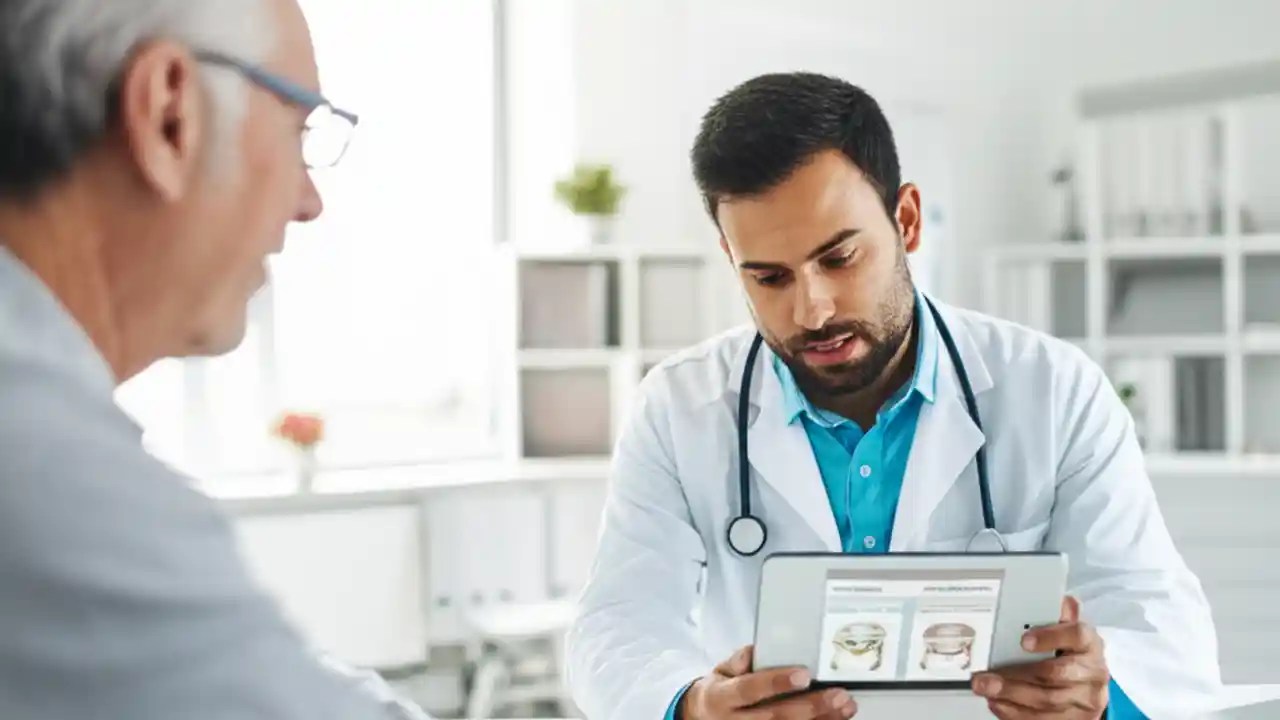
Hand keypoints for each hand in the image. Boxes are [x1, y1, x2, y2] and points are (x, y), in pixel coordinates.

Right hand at [680, 645, 856, 719]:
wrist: (701, 719)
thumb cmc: (720, 692)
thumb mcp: (720, 671)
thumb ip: (739, 661)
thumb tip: (757, 650)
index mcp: (722, 698)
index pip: (749, 690)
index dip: (776, 683)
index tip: (803, 675)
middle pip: (775, 717)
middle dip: (810, 706)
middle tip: (837, 694)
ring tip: (844, 707)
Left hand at [971, 596, 1108, 718]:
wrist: (1091, 687)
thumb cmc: (1073, 653)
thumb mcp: (1069, 632)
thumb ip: (1061, 616)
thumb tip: (1061, 599)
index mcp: (1090, 644)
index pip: (1077, 635)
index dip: (1051, 636)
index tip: (1024, 640)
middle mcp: (1093, 672)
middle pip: (1056, 674)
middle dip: (1016, 676)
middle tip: (985, 677)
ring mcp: (1087, 700)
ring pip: (1048, 701)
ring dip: (1011, 697)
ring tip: (986, 689)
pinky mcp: (1077, 719)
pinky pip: (1045, 719)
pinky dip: (1017, 713)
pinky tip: (998, 704)